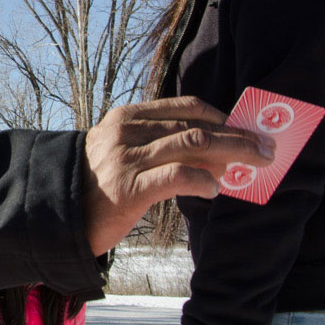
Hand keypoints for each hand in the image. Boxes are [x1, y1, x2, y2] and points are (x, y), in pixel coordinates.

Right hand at [81, 98, 275, 254]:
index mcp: (127, 117)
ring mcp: (127, 158)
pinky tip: (214, 190)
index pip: (185, 107)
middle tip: (265, 148)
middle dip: (237, 135)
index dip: (222, 116)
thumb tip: (216, 154)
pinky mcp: (130, 188)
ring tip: (252, 165)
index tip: (246, 128)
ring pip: (193, 144)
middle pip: (195, 125)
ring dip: (231, 154)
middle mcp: (126, 132)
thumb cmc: (97, 189)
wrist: (59, 218)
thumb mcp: (121, 153)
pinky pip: (178, 176)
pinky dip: (203, 180)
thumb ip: (158, 146)